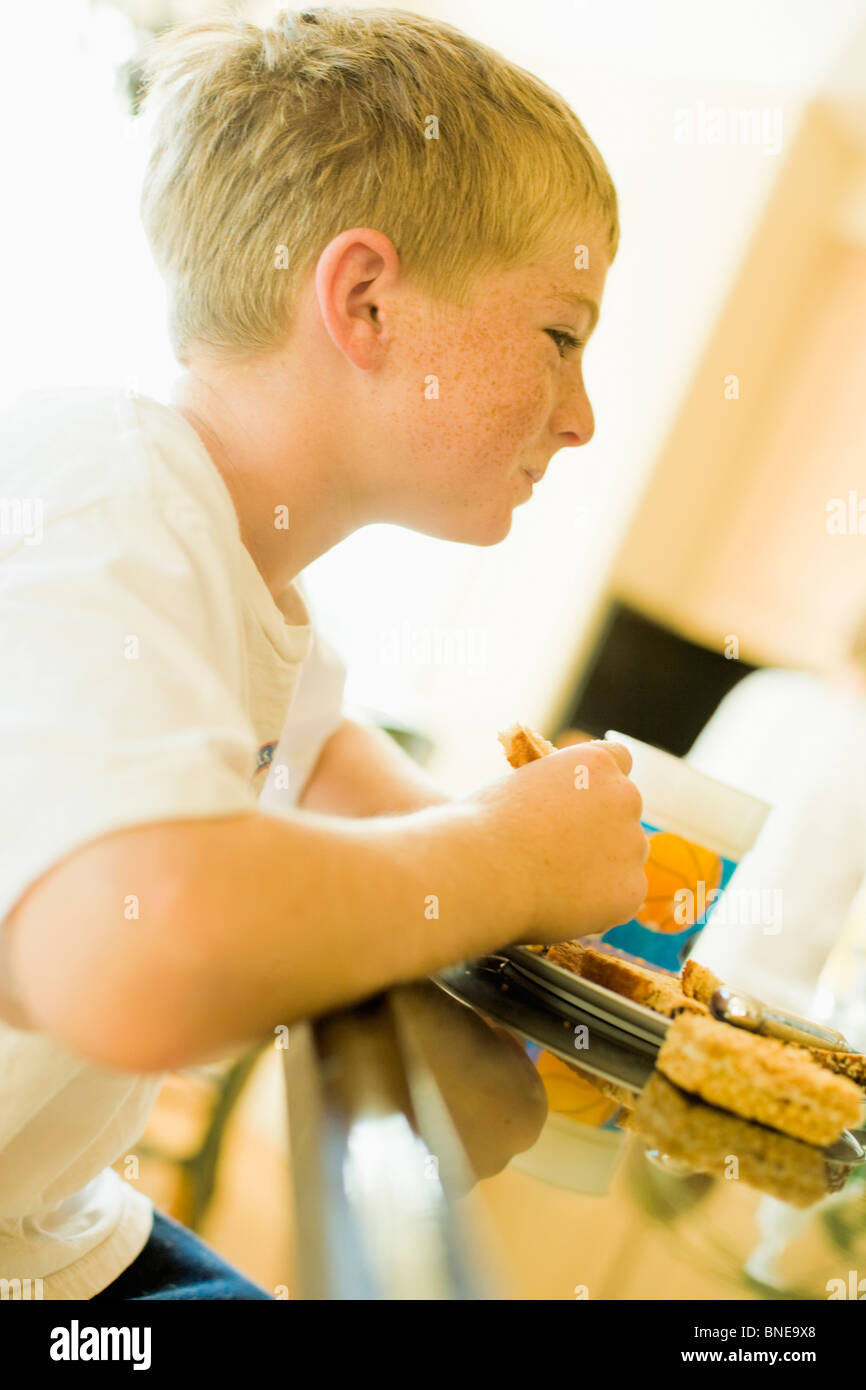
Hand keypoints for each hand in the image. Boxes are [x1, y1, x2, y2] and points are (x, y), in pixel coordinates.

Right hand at [466, 740, 647, 944]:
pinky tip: (564, 904)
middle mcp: (624, 796)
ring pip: (625, 857)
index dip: (600, 783)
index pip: (620, 761)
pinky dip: (600, 903)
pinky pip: (622, 896)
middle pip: (624, 812)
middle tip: (562, 852)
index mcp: (595, 763)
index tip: (584, 801)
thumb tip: (562, 811)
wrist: (482, 871)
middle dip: (602, 828)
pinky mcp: (631, 890)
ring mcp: (632, 844)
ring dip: (602, 867)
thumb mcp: (519, 784)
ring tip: (554, 883)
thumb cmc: (483, 826)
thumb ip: (554, 792)